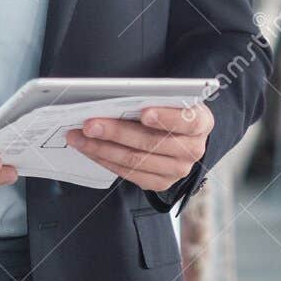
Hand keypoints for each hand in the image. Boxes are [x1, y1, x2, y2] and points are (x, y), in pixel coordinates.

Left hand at [67, 102, 212, 192]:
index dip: (165, 118)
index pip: (187, 121)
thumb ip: (154, 97)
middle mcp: (193, 149)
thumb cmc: (171, 110)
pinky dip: (105, 160)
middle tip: (90, 124)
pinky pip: (129, 174)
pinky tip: (90, 149)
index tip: (144, 112)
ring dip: (102, 148)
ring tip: (79, 136)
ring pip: (135, 160)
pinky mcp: (160, 183)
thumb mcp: (171, 98)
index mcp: (200, 122)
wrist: (182, 136)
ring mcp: (177, 170)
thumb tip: (116, 97)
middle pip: (151, 142)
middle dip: (116, 132)